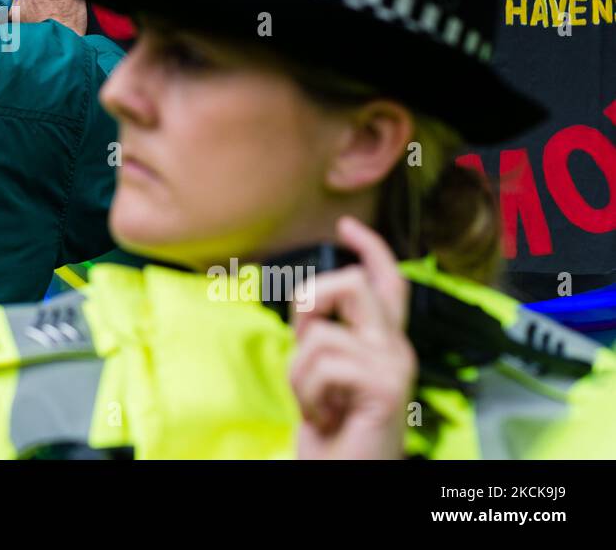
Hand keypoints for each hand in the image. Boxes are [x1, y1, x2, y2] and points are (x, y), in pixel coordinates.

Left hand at [289, 216, 416, 459]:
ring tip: (318, 404)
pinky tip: (325, 417)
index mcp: (383, 341)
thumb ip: (324, 335)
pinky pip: (323, 364)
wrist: (344, 472)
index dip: (370, 249)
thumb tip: (310, 298)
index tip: (347, 224)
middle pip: (352, 284)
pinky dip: (308, 394)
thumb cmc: (333, 429)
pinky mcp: (384, 386)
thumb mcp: (321, 372)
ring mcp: (393, 365)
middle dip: (311, 304)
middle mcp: (397, 348)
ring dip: (300, 373)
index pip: (386, 281)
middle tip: (303, 345)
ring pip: (323, 332)